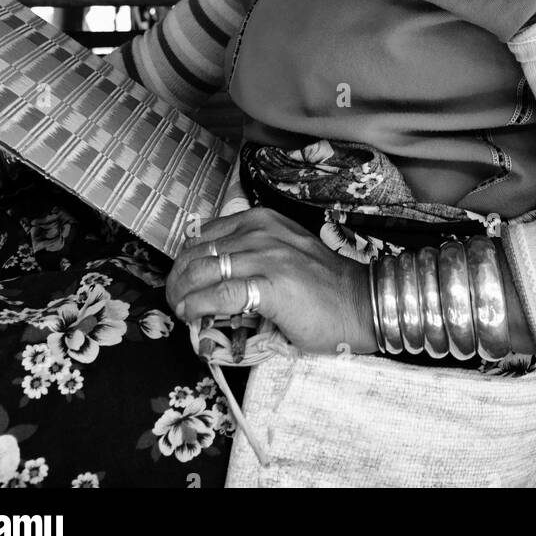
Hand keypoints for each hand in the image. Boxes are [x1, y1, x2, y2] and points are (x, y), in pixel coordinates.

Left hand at [166, 206, 377, 355]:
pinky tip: (193, 315)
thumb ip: (251, 251)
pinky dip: (199, 306)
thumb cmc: (323, 284)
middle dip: (178, 278)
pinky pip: (220, 294)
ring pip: (204, 271)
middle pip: (198, 253)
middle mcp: (261, 232)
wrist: (361, 303)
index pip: (204, 235)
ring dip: (182, 294)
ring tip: (180, 310)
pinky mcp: (271, 285)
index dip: (185, 259)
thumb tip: (212, 273)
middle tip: (174, 299)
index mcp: (261, 220)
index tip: (181, 281)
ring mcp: (266, 257)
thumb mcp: (283, 251)